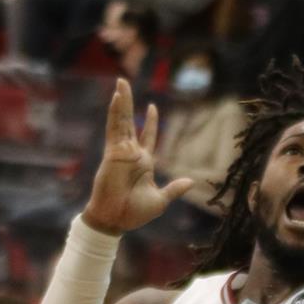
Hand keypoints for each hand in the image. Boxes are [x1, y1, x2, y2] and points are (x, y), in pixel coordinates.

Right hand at [79, 78, 194, 233]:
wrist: (115, 220)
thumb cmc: (134, 213)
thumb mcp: (161, 200)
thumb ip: (174, 189)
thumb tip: (190, 182)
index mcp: (144, 162)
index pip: (148, 136)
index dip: (151, 122)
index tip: (153, 107)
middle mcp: (131, 153)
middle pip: (131, 122)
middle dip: (129, 103)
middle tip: (124, 83)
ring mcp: (121, 151)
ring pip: (122, 121)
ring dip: (121, 102)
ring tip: (121, 83)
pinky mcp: (112, 152)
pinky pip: (114, 129)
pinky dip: (115, 113)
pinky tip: (117, 99)